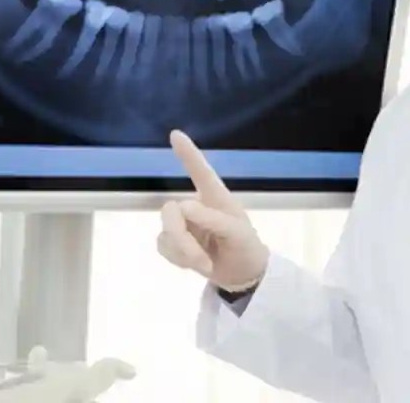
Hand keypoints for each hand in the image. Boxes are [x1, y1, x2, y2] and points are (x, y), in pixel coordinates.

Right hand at [157, 129, 269, 290]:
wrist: (242, 276)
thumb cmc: (246, 247)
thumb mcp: (238, 234)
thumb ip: (214, 220)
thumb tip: (184, 207)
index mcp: (216, 198)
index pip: (201, 172)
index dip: (188, 154)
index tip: (176, 134)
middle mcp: (196, 207)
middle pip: (170, 210)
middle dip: (180, 237)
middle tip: (197, 259)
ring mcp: (183, 224)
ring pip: (165, 232)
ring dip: (183, 252)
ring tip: (204, 263)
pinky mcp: (174, 243)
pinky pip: (163, 246)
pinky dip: (178, 259)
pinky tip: (195, 264)